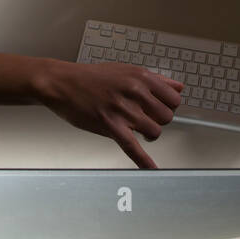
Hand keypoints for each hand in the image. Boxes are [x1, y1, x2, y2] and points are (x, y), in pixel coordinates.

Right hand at [36, 60, 183, 167]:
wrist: (62, 82)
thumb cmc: (91, 77)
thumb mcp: (126, 71)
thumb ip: (155, 80)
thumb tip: (177, 87)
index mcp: (141, 77)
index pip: (174, 98)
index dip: (169, 106)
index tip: (163, 108)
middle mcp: (135, 92)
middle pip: (167, 117)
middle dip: (158, 121)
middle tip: (146, 119)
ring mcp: (123, 110)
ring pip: (155, 132)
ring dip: (148, 134)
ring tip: (138, 130)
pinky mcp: (110, 125)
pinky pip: (132, 147)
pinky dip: (143, 161)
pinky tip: (151, 168)